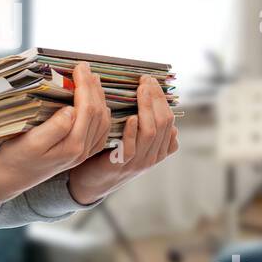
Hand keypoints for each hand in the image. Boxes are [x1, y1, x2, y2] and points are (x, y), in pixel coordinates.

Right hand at [0, 61, 111, 203]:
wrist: (9, 178)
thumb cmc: (16, 158)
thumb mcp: (31, 142)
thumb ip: (56, 127)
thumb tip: (73, 109)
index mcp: (73, 146)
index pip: (87, 108)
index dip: (85, 85)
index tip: (79, 67)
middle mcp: (82, 151)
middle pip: (98, 113)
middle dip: (93, 87)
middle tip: (85, 67)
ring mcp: (83, 154)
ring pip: (102, 122)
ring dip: (100, 98)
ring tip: (93, 80)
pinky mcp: (78, 155)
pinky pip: (99, 133)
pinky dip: (102, 115)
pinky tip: (98, 105)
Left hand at [67, 73, 179, 204]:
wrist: (93, 181)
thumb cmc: (112, 154)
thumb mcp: (134, 140)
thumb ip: (144, 125)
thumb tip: (152, 99)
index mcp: (160, 149)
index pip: (169, 121)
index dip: (162, 99)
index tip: (152, 81)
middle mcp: (153, 156)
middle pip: (163, 123)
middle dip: (156, 98)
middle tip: (147, 80)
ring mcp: (138, 163)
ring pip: (150, 133)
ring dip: (146, 108)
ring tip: (141, 90)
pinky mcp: (120, 166)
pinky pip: (131, 149)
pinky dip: (132, 132)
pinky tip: (131, 118)